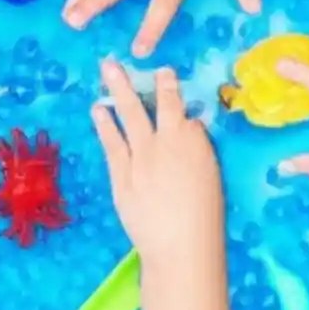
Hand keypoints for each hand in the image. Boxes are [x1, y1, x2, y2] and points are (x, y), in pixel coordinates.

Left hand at [91, 61, 222, 261]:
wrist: (180, 247)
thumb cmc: (204, 217)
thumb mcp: (210, 175)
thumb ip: (197, 147)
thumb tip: (187, 126)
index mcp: (192, 142)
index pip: (179, 106)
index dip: (169, 88)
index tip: (163, 73)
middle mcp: (165, 142)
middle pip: (150, 105)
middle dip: (133, 81)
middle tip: (115, 62)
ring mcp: (140, 157)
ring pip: (128, 117)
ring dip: (115, 92)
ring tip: (105, 72)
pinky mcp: (121, 176)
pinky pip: (111, 144)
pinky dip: (104, 126)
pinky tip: (98, 111)